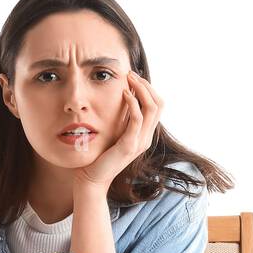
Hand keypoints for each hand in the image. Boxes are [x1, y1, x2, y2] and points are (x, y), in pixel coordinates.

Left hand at [72, 69, 163, 196]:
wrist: (92, 178)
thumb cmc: (100, 155)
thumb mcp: (114, 133)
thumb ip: (122, 119)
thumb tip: (123, 97)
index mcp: (145, 135)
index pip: (158, 106)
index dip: (149, 89)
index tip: (134, 78)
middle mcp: (146, 138)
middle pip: (159, 104)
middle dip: (146, 85)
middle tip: (131, 74)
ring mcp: (140, 142)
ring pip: (152, 108)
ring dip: (141, 89)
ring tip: (129, 79)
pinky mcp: (129, 145)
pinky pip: (137, 119)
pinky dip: (132, 102)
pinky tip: (124, 93)